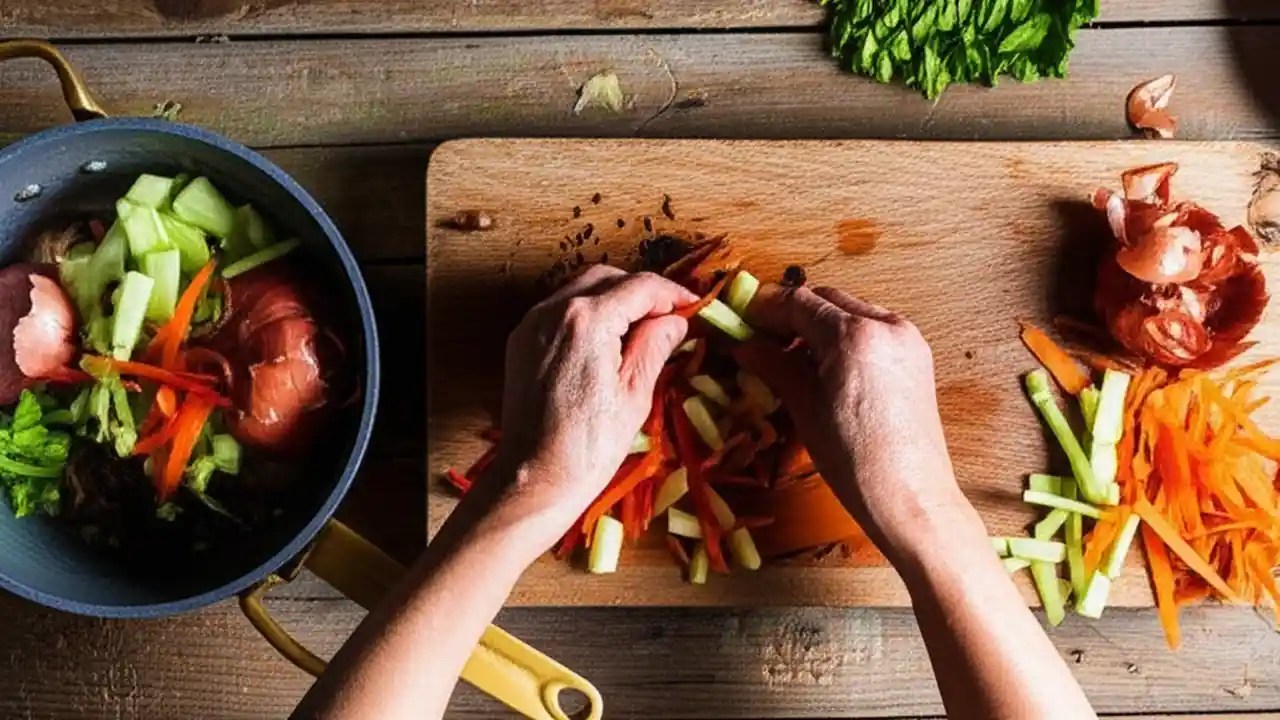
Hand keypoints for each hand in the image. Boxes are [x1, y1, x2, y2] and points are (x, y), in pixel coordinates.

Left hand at [489, 266, 696, 538]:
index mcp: (588, 321)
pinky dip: (586, 313)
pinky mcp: (520, 342)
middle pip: (607, 277)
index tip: (692, 306)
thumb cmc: (590, 445)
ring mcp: (532, 324)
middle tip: (668, 316)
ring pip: (580, 289)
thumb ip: (655, 346)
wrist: (535, 477)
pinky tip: (605, 340)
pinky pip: (559, 310)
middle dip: (641, 291)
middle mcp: (554, 310)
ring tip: (639, 328)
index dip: (672, 293)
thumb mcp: (635, 394)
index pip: (639, 287)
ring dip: (612, 298)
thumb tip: (675, 322)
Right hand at [735, 284, 978, 559]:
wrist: (910, 497)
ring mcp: (907, 339)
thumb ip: (774, 366)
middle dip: (792, 315)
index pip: (800, 301)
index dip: (765, 308)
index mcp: (854, 335)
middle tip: (761, 340)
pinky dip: (844, 338)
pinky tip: (825, 368)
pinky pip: (872, 331)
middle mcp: (886, 325)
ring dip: (819, 325)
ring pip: (851, 312)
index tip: (741, 322)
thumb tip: (744, 346)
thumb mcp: (804, 408)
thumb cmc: (852, 459)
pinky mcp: (917, 357)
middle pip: (827, 300)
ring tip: (791, 357)